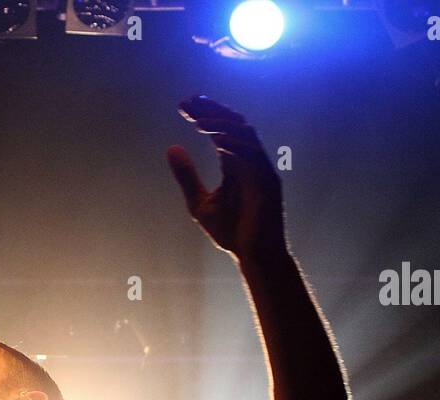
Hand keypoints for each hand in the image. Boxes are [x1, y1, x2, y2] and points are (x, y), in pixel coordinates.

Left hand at [167, 96, 286, 262]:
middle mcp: (250, 160)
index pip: (220, 129)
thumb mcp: (199, 203)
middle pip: (233, 123)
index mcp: (235, 163)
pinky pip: (253, 156)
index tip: (183, 104)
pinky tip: (217, 141)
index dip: (204, 113)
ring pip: (245, 134)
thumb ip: (187, 177)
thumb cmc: (231, 232)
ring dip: (222, 124)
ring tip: (199, 119)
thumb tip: (171, 147)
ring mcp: (261, 169)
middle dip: (211, 110)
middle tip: (188, 102)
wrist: (254, 257)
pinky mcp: (268, 182)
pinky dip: (236, 146)